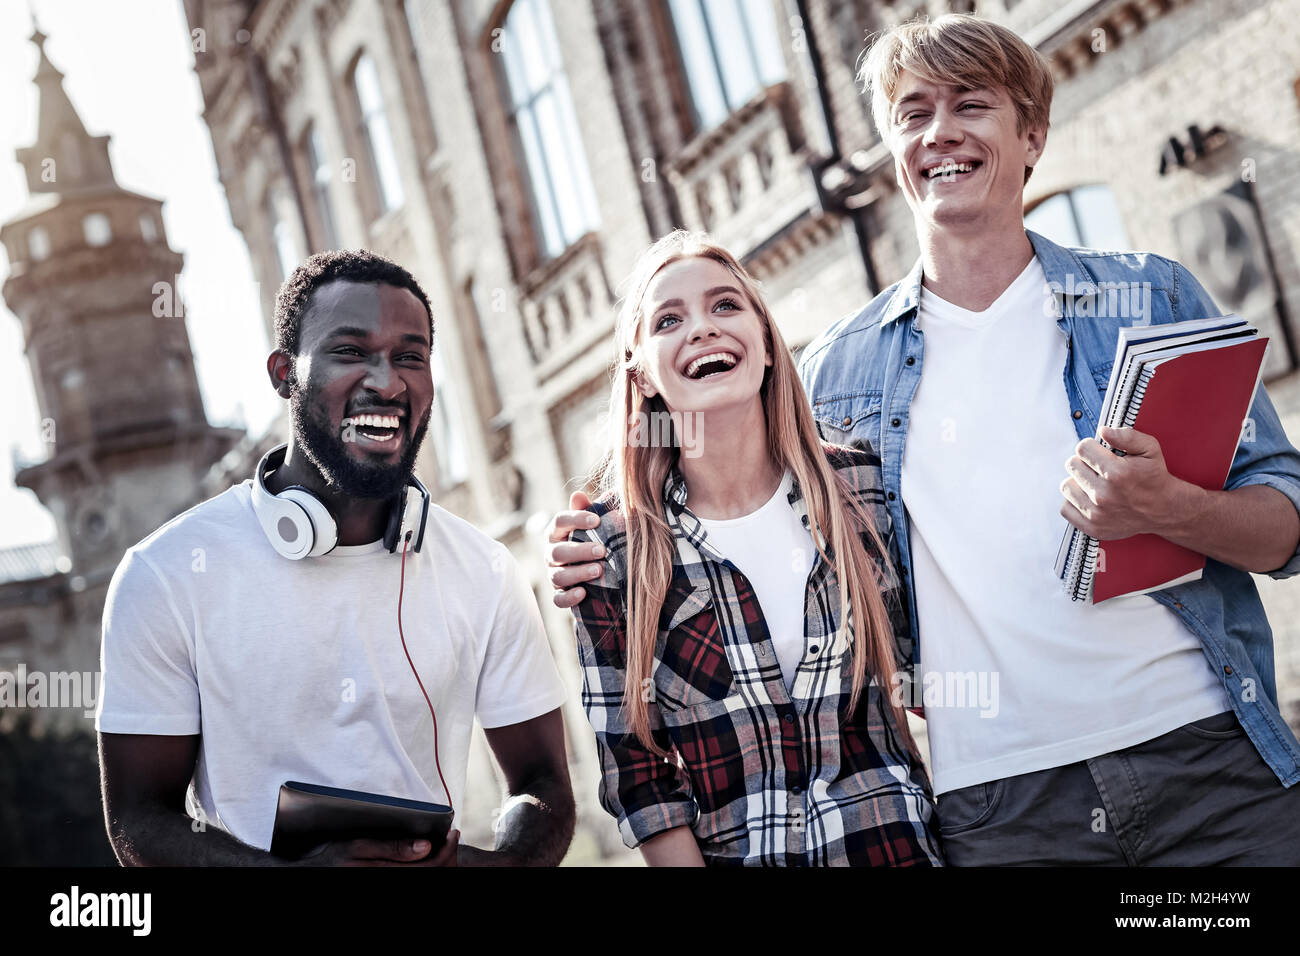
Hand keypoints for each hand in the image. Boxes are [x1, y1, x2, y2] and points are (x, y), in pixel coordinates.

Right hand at [295, 830, 459, 865]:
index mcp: (388, 873)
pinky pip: (414, 878)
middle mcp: (392, 880)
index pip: (431, 867)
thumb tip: (426, 846)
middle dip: (449, 856)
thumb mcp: (359, 846)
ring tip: (441, 844)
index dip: (448, 850)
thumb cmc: (334, 858)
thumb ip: (394, 847)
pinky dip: (426, 868)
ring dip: (440, 863)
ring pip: (427, 878)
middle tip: (451, 837)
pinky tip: (425, 856)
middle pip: (434, 874)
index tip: (452, 832)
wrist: (315, 872)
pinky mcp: (388, 880)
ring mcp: (390, 882)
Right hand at [545, 490, 603, 608]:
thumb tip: (598, 494)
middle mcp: (551, 553)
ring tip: (599, 570)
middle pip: (558, 551)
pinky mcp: (559, 594)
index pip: (559, 521)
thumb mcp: (595, 527)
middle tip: (602, 550)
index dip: (576, 519)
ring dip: (578, 573)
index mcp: (558, 533)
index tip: (596, 520)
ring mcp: (553, 575)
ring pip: (558, 576)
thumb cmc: (593, 542)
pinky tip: (583, 592)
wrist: (593, 574)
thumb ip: (594, 511)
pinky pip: (558, 599)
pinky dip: (569, 597)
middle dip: (580, 551)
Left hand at [1059, 426, 1195, 539]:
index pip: (1082, 449)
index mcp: (1118, 473)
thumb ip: (1127, 436)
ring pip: (1067, 486)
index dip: (1091, 447)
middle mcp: (1105, 495)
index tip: (1100, 453)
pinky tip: (1089, 498)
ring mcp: (1097, 514)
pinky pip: (1065, 508)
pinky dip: (1075, 501)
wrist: (1163, 509)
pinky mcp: (1092, 527)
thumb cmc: (1154, 477)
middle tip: (1099, 469)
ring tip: (1094, 483)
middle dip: (1085, 463)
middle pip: (1072, 465)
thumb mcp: (1150, 449)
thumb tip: (1103, 431)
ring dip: (1078, 482)